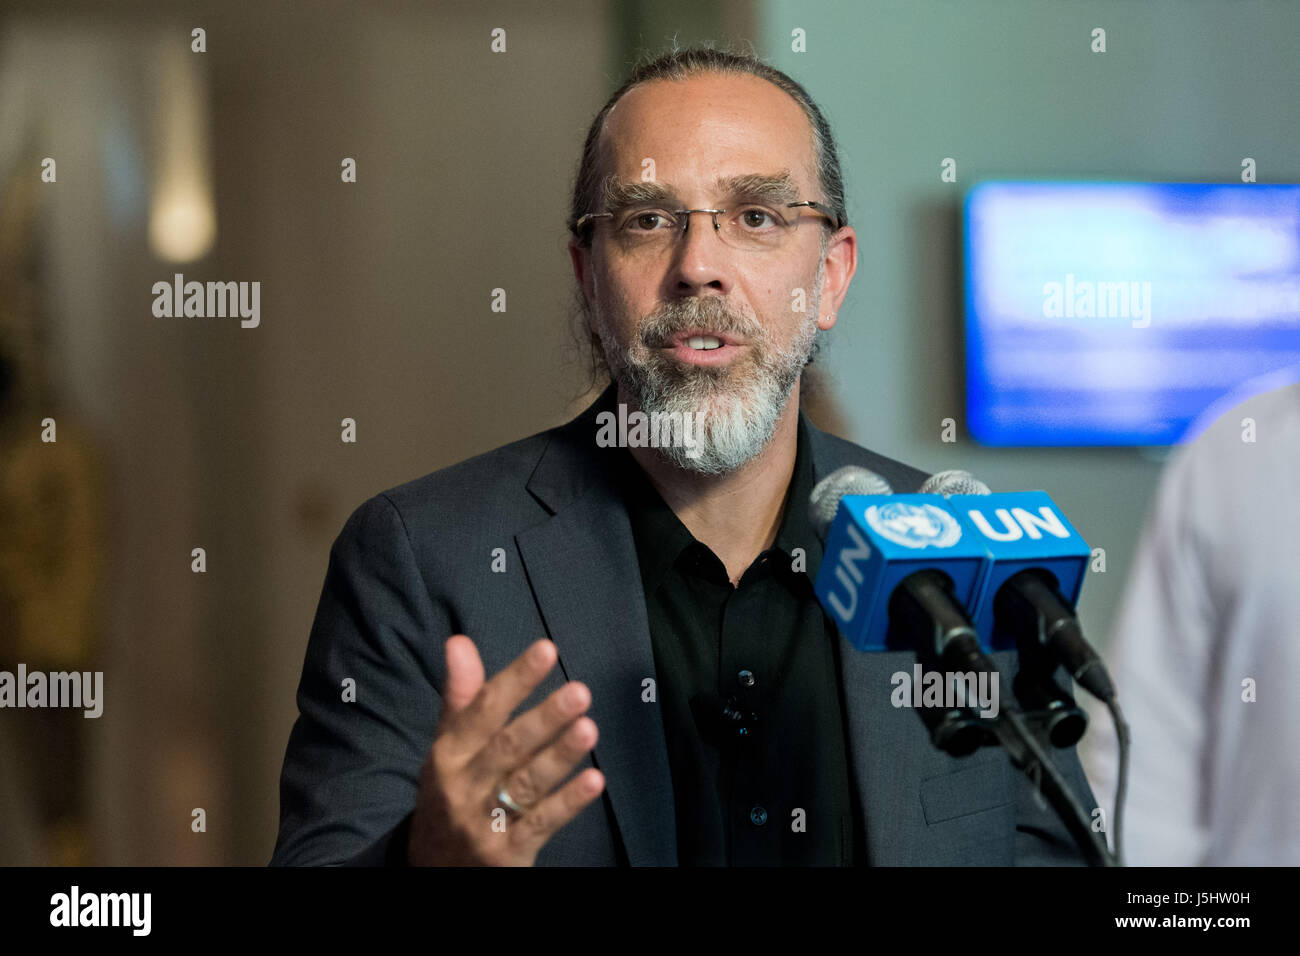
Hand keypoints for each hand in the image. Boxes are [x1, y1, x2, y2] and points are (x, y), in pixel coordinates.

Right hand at [407, 635, 604, 864]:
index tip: (546, 649)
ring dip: (559, 756)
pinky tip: (594, 780)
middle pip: (506, 747)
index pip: (482, 710)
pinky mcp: (506, 854)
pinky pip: (540, 825)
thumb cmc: (449, 795)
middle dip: (543, 718)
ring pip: (526, 784)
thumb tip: (460, 641)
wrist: (434, 870)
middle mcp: (462, 786)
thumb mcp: (447, 748)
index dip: (515, 679)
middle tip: (580, 691)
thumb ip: (461, 697)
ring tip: (589, 728)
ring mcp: (483, 822)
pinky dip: (567, 803)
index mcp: (447, 754)